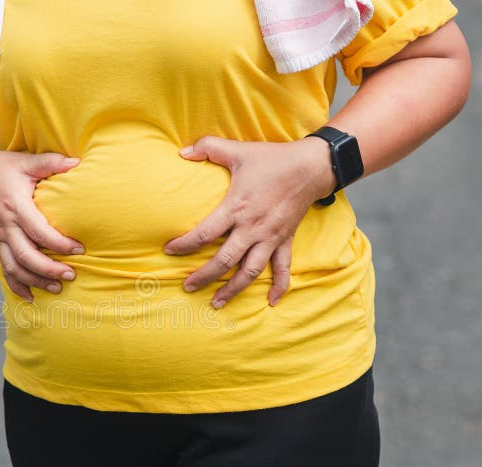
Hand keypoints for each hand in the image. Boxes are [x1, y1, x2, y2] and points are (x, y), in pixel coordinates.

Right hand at [0, 149, 84, 301]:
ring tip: (57, 288)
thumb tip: (77, 162)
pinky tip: (31, 297)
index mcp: (15, 205)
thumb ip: (51, 162)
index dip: (59, 243)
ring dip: (35, 280)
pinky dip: (16, 285)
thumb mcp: (26, 161)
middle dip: (48, 269)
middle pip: (26, 255)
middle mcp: (6, 224)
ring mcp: (0, 235)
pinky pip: (5, 268)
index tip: (79, 249)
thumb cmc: (3, 166)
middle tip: (72, 274)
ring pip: (14, 267)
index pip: (38, 231)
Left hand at [163, 135, 335, 307]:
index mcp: (237, 208)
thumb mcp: (238, 150)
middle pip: (224, 261)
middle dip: (204, 276)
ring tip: (216, 303)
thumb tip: (181, 151)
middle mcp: (252, 229)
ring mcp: (270, 238)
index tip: (169, 250)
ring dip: (233, 290)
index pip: (205, 234)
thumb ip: (208, 148)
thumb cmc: (273, 159)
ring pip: (250, 272)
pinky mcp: (285, 241)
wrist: (312, 166)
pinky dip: (278, 287)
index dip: (184, 244)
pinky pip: (283, 269)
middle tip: (187, 286)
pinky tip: (271, 302)